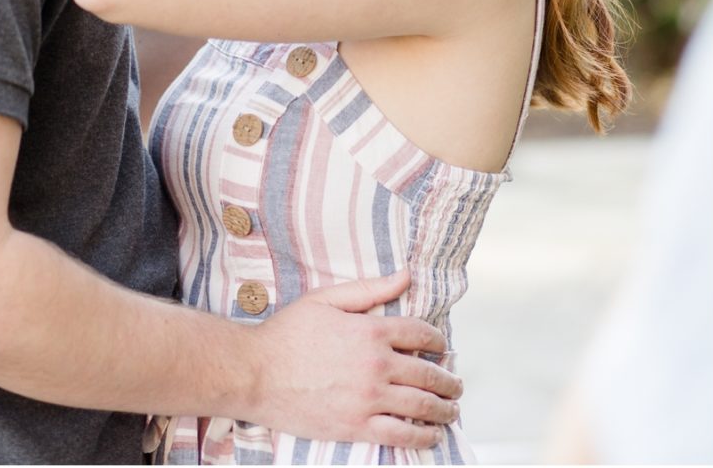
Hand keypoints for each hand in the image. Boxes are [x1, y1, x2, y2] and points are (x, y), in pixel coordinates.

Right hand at [252, 269, 460, 448]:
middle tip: (455, 384)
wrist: (256, 372)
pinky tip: (431, 435)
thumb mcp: (327, 300)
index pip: (420, 333)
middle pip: (428, 373)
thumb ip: (370, 289)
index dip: (437, 340)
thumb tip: (405, 276)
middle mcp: (376, 365)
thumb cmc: (288, 333)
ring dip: (444, 408)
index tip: (442, 347)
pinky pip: (402, 435)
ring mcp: (368, 398)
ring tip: (451, 409)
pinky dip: (423, 436)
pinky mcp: (357, 426)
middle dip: (448, 380)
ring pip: (422, 406)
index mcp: (370, 330)